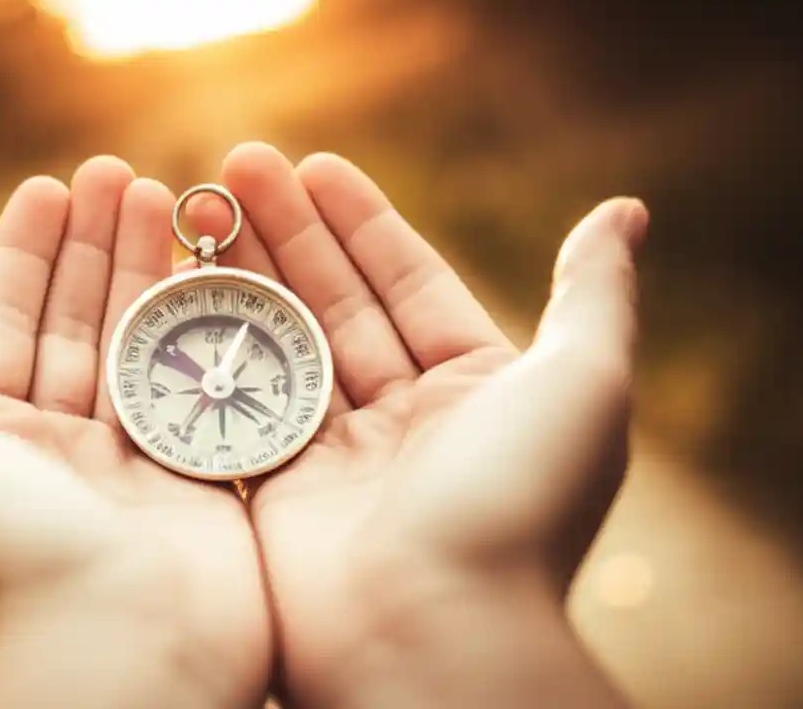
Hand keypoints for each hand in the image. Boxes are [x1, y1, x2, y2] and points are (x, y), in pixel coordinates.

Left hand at [0, 158, 269, 707]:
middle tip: (118, 173)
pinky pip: (205, 385)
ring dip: (152, 269)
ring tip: (165, 194)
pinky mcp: (203, 477)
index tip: (48, 185)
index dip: (24, 253)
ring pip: (144, 345)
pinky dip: (211, 326)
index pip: (5, 324)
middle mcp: (60, 450)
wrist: (113, 652)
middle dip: (96, 245)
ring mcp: (137, 463)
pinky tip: (218, 267)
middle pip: (79, 322)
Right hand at [188, 143, 644, 706]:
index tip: (315, 166)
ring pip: (281, 346)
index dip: (364, 223)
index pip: (411, 285)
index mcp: (474, 392)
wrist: (433, 639)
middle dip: (290, 232)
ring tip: (200, 204)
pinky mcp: (275, 493)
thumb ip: (593, 293)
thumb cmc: (516, 506)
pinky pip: (239, 403)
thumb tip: (624, 210)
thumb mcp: (586, 385)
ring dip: (244, 274)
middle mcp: (403, 423)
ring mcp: (335, 459)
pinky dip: (211, 347)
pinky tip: (178, 286)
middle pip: (336, 304)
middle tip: (238, 163)